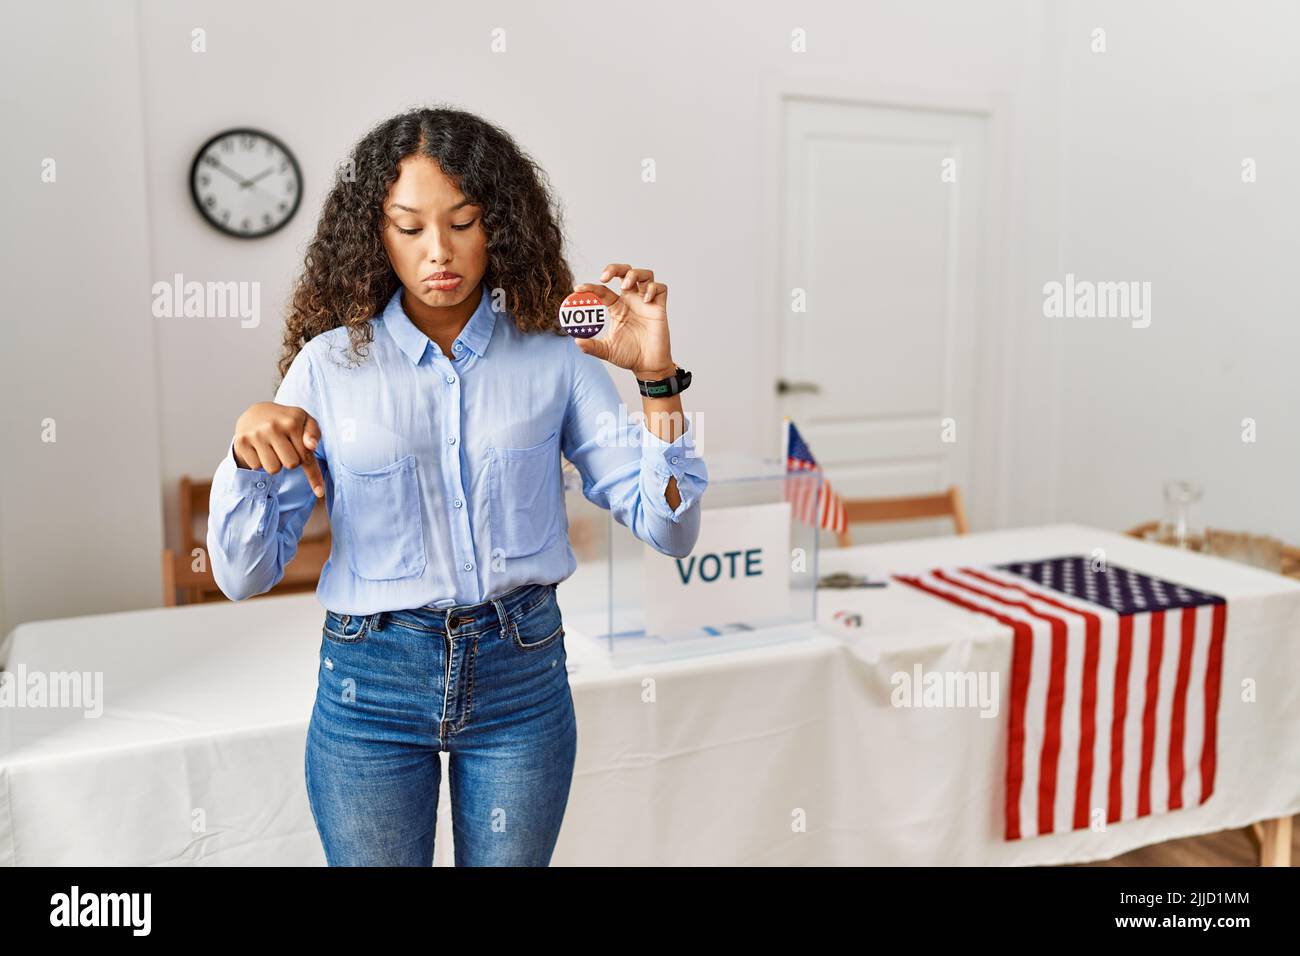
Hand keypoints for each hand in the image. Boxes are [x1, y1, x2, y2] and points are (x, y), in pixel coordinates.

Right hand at [232, 402, 325, 497]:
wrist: (256, 413)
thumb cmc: (286, 422)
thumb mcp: (305, 422)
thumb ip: (314, 434)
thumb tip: (312, 446)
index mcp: (292, 422)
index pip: (306, 456)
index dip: (314, 475)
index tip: (320, 492)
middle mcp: (273, 427)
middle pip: (291, 465)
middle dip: (292, 462)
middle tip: (286, 449)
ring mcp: (255, 434)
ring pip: (273, 469)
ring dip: (276, 464)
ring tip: (273, 449)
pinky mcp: (241, 442)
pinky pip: (257, 466)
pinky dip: (260, 461)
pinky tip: (259, 448)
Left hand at [571, 263, 676, 379]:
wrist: (648, 366)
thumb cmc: (629, 356)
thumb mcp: (607, 350)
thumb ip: (592, 346)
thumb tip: (577, 341)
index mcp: (617, 308)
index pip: (603, 290)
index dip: (590, 287)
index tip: (578, 289)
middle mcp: (632, 301)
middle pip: (625, 272)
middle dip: (614, 268)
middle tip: (604, 277)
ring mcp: (646, 303)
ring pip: (645, 275)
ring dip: (634, 275)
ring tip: (625, 286)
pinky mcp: (660, 308)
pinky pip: (661, 289)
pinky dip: (653, 289)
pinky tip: (646, 301)